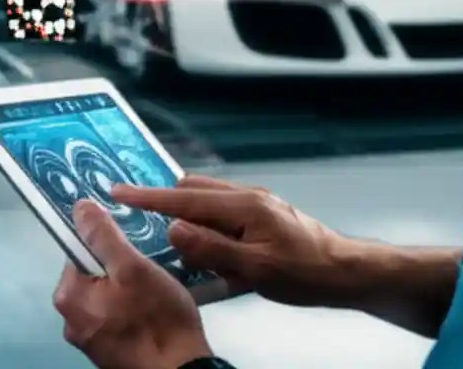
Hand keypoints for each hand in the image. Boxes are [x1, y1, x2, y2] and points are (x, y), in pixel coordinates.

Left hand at [53, 199, 213, 368]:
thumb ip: (103, 236)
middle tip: (148, 268)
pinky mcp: (108, 351)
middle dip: (120, 267)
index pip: (80, 250)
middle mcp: (70, 320)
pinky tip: (152, 309)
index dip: (108, 243)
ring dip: (128, 288)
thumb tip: (79, 206)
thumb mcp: (132, 268)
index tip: (134, 247)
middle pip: (93, 273)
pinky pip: (116, 316)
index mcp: (67, 297)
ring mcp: (89, 339)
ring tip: (154, 289)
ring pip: (107, 295)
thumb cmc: (157, 318)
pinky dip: (132, 309)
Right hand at [112, 175, 355, 307]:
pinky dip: (206, 227)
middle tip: (139, 216)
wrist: (345, 272)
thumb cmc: (305, 272)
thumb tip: (173, 229)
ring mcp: (256, 206)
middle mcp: (247, 198)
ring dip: (188, 217)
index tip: (118, 191)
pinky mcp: (262, 218)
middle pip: (194, 192)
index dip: (149, 196)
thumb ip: (212, 249)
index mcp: (243, 205)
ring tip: (172, 238)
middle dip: (165, 202)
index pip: (185, 197)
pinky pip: (222, 216)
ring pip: (208, 203)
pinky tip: (206, 250)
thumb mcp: (255, 268)